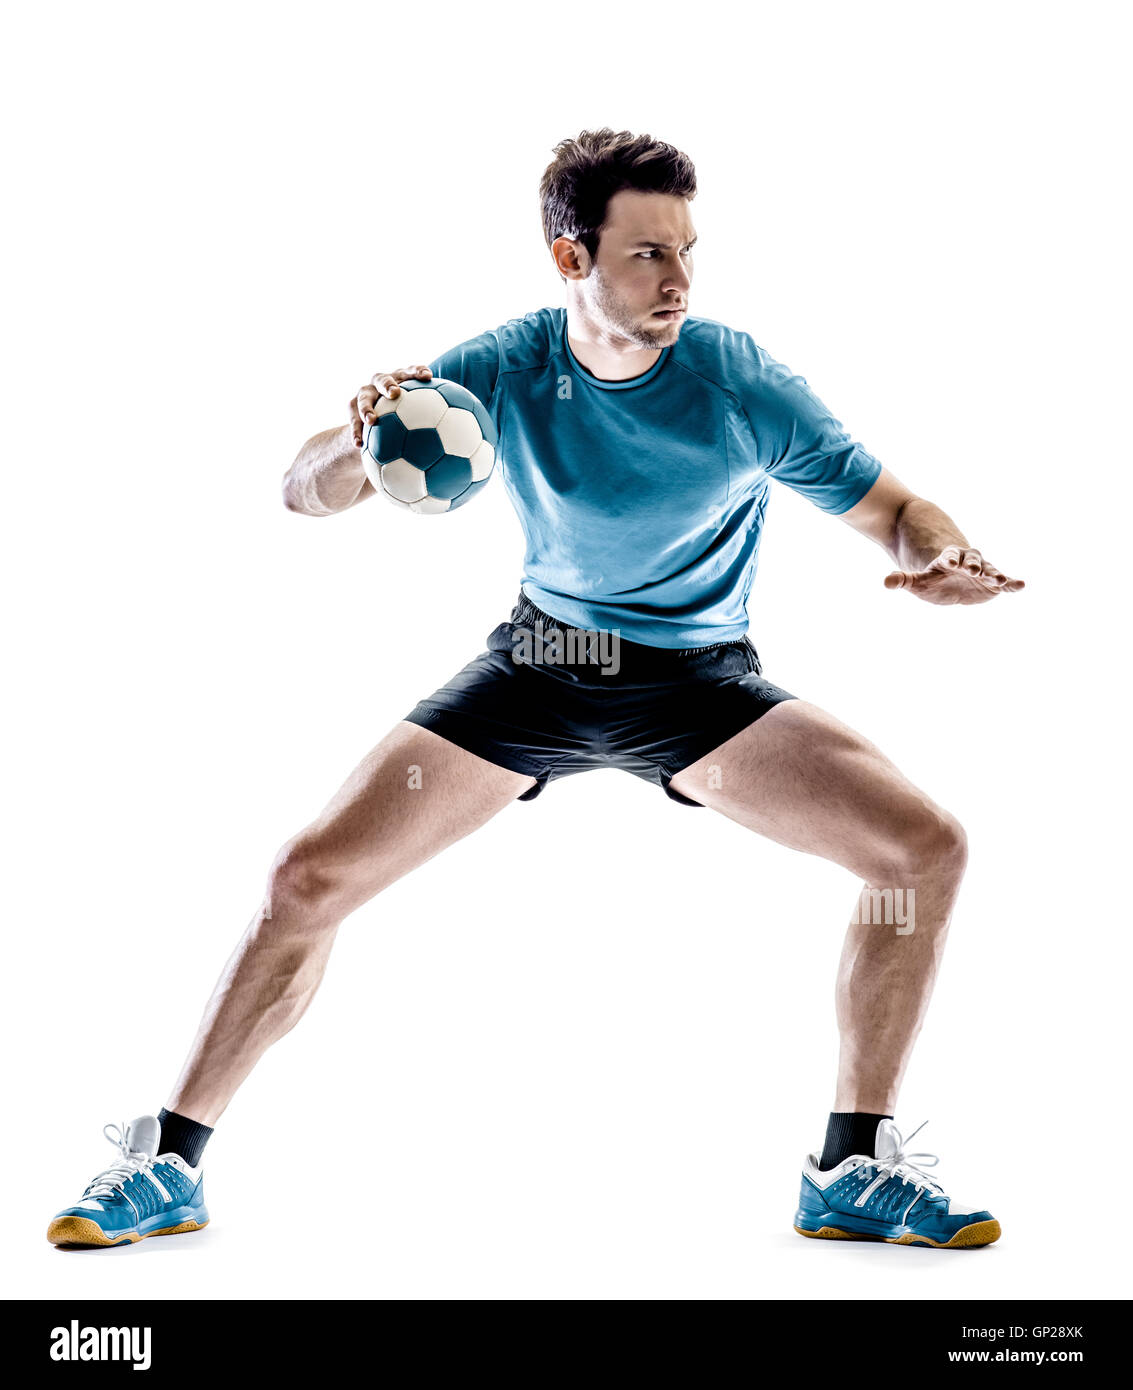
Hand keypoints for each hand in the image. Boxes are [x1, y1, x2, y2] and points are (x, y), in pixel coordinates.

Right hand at [349, 365, 431, 446]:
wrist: (375, 428)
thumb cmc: (406, 426)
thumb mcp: (422, 425)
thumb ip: (439, 429)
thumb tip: (466, 448)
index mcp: (401, 383)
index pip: (410, 372)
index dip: (418, 371)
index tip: (428, 377)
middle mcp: (382, 384)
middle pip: (383, 379)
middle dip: (388, 384)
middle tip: (395, 393)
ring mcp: (365, 395)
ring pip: (362, 396)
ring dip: (366, 407)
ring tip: (372, 420)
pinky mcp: (352, 409)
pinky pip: (352, 420)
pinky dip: (355, 431)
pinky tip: (359, 444)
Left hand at [884, 545, 1025, 605]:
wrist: (950, 576)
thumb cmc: (932, 577)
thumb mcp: (916, 580)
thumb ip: (903, 580)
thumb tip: (886, 582)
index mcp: (948, 558)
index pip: (949, 555)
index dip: (949, 558)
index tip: (950, 561)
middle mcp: (967, 561)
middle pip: (971, 560)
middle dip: (972, 565)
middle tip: (973, 569)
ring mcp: (981, 571)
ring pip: (989, 570)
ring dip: (994, 574)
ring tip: (1001, 580)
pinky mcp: (992, 583)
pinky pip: (1004, 582)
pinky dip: (1012, 583)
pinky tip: (1021, 585)